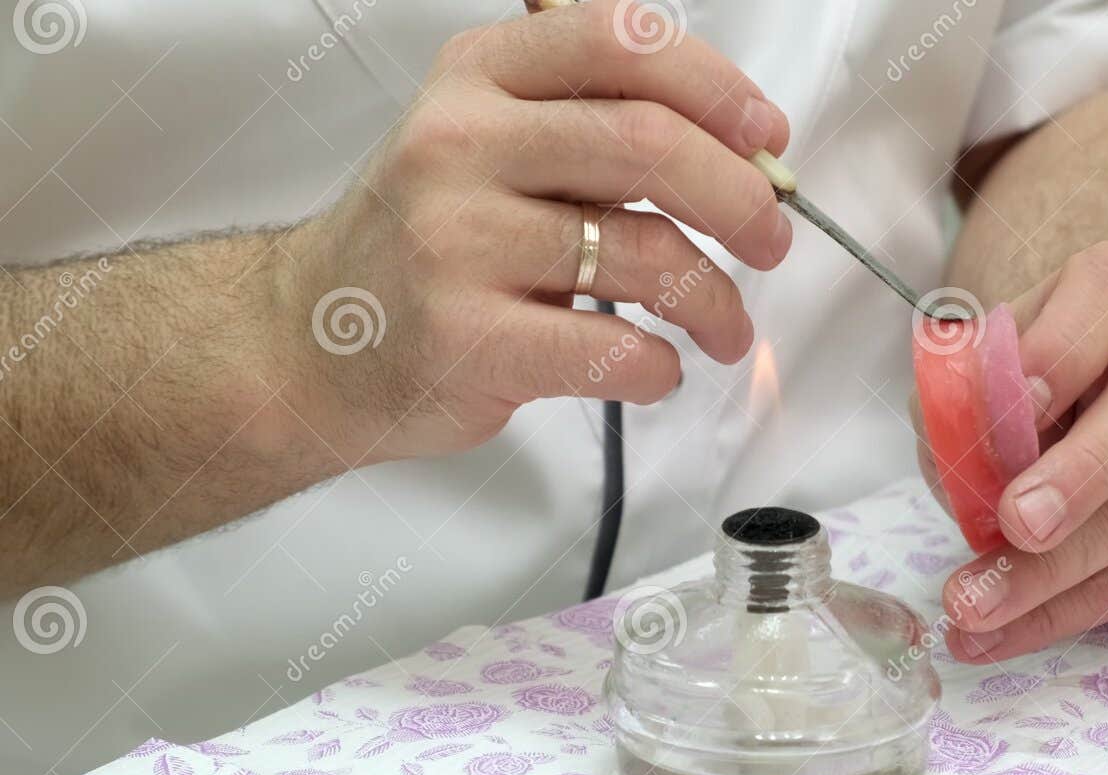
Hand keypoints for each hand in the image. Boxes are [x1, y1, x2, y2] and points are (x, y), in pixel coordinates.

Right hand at [274, 0, 791, 464]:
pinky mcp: (464, 338)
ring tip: (725, 327)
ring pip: (643, 254)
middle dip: (741, 199)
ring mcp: (456, 242)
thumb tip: (740, 156)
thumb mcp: (486, 144)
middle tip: (770, 240)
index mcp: (479, 79)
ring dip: (717, 302)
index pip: (619, 42)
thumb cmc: (423, 244)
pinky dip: (659, 367)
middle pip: (648, 144)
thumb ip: (591, 130)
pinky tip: (655, 369)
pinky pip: (610, 350)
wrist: (307, 340)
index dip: (717, 87)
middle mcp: (461, 145)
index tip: (766, 138)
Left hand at [915, 242, 1107, 661]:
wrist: (1091, 409)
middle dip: (1083, 476)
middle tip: (1016, 525)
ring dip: (1052, 577)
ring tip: (970, 608)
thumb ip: (960, 399)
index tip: (1014, 397)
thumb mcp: (974, 370)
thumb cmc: (1023, 386)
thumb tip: (965, 465)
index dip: (1065, 347)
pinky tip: (1000, 633)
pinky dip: (1062, 614)